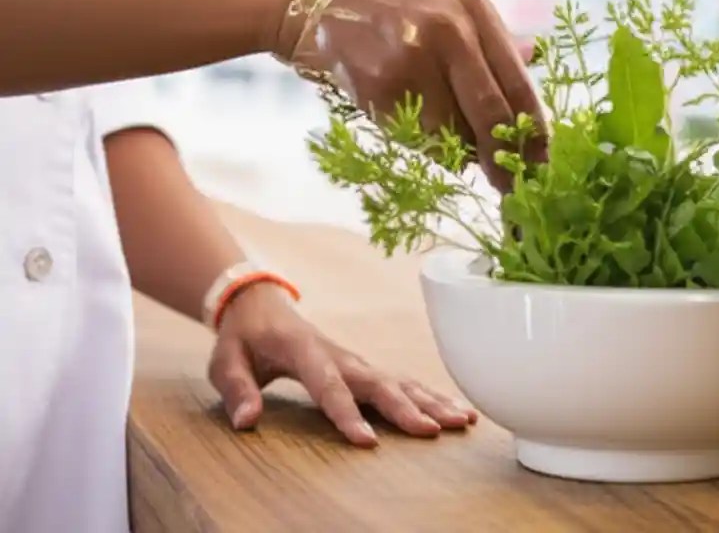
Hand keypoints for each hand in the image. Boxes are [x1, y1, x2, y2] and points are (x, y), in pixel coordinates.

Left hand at [207, 283, 476, 446]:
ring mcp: (357, 361)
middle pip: (378, 383)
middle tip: (433, 431)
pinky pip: (402, 383)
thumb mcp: (225, 361)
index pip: (328, 386)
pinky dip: (431, 397)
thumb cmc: (242, 338)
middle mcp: (340, 355)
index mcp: (305, 351)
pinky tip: (456, 412)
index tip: (366, 443)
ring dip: (431, 401)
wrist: (261, 306)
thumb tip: (247, 422)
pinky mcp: (365, 369)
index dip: (346, 414)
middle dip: (407, 408)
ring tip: (462, 421)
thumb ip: (236, 390)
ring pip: (399, 382)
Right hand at [271, 0, 546, 188]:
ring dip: (457, 152)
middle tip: (512, 188)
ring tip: (441, 137)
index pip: (519, 83)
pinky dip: (421, 143)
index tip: (542, 165)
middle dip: (505, 160)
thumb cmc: (379, 0)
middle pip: (493, 114)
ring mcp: (415, 55)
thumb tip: (534, 58)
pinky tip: (409, 123)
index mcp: (473, 6)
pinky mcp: (381, 83)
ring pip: (454, 132)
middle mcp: (450, 28)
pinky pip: (415, 135)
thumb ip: (485, 33)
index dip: (534, 132)